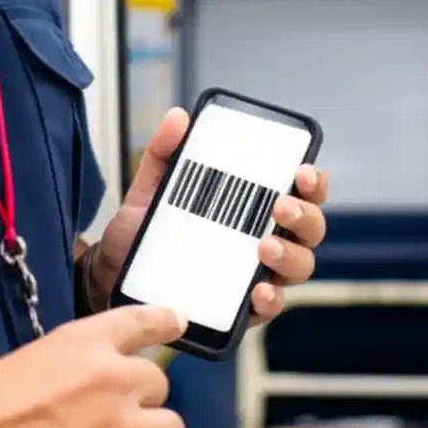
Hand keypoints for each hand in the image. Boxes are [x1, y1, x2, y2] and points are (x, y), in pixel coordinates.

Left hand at [92, 108, 329, 326]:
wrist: (114, 276)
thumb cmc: (147, 231)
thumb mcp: (152, 188)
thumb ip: (165, 153)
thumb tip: (177, 117)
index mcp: (259, 207)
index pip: (302, 191)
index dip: (312, 181)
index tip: (301, 171)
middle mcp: (271, 239)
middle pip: (311, 228)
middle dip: (305, 215)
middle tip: (280, 206)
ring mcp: (262, 275)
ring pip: (301, 267)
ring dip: (291, 255)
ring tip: (265, 247)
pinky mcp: (246, 310)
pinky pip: (271, 307)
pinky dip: (271, 299)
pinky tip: (259, 291)